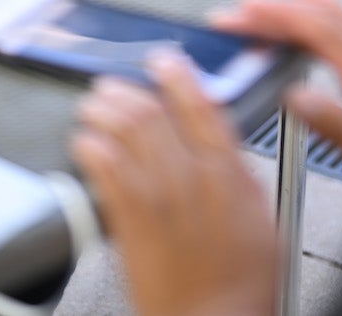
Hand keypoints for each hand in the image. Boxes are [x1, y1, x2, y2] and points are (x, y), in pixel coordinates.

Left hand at [71, 50, 276, 315]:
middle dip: (126, 91)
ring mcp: (155, 197)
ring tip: (92, 105)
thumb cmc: (242, 280)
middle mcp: (189, 175)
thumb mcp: (258, 209)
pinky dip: (90, 149)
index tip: (164, 60)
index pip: (199, 104)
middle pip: (152, 114)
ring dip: (103, 113)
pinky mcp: (128, 223)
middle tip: (112, 84)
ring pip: (124, 135)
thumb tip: (218, 140)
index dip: (178, 75)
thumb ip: (234, 168)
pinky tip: (83, 142)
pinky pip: (103, 173)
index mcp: (226, 169)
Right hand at [209, 0, 341, 183]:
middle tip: (244, 7)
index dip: (276, 16)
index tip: (244, 12)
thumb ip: (334, 122)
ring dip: (306, 7)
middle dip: (281, 7)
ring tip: (279, 0)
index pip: (317, 29)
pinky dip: (330, 17)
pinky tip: (325, 24)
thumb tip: (295, 95)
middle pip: (326, 16)